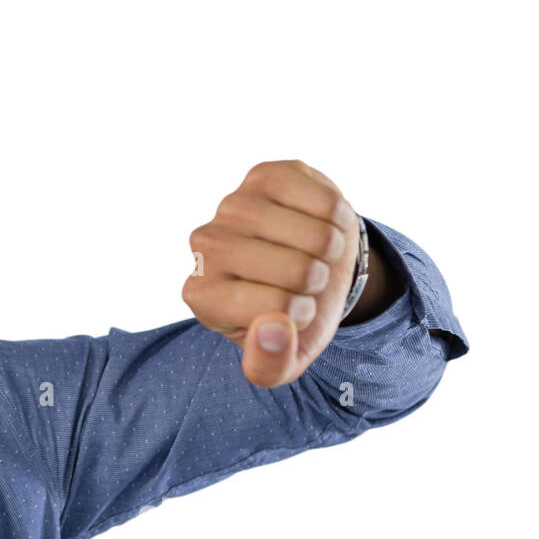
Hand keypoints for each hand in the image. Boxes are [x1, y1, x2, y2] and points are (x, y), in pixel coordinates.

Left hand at [181, 160, 361, 387]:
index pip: (270, 309)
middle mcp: (203, 246)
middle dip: (317, 282)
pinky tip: (320, 223)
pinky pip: (323, 199)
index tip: (290, 310)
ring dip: (330, 249)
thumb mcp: (280, 358)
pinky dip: (337, 217)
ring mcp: (232, 206)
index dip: (299, 314)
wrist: (307, 267)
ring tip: (316, 254)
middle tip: (307, 280)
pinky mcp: (264, 174)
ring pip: (311, 234)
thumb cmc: (289, 316)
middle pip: (293, 270)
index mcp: (200, 296)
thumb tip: (274, 328)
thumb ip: (269, 364)